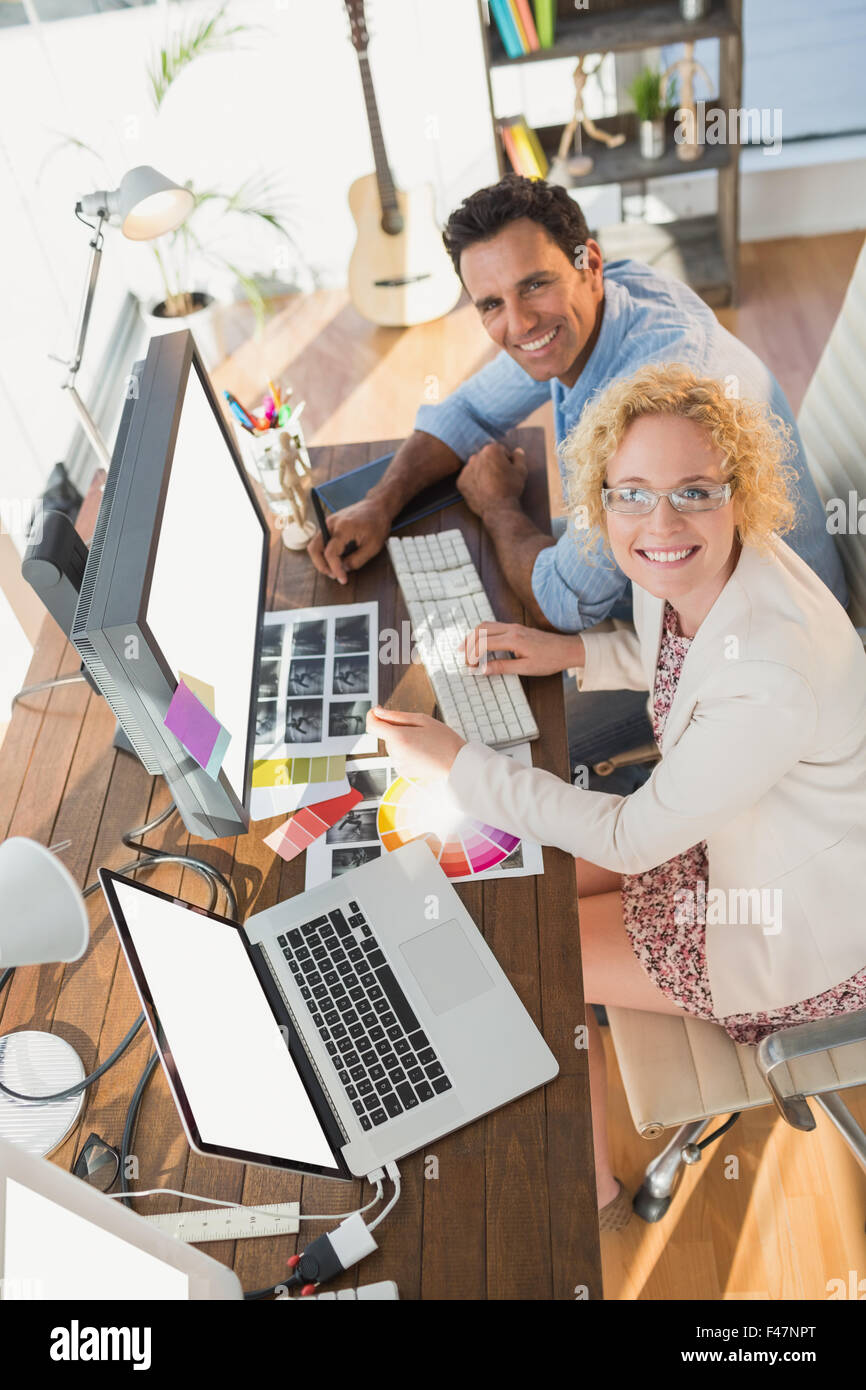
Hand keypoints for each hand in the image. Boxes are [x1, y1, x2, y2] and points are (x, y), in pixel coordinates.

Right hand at [307, 497, 390, 582]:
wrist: (377, 506)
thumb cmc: (377, 523)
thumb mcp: (372, 547)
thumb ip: (357, 560)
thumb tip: (343, 569)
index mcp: (343, 528)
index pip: (330, 553)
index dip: (335, 569)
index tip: (342, 579)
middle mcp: (331, 524)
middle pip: (314, 548)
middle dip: (321, 565)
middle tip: (333, 575)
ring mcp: (329, 523)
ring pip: (315, 545)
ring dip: (321, 559)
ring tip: (335, 568)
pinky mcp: (330, 524)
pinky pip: (321, 541)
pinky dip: (324, 552)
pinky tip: (336, 558)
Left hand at [366, 707, 465, 781]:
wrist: (457, 763)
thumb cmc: (444, 741)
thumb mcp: (422, 720)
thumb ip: (396, 716)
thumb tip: (378, 712)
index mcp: (399, 738)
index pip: (372, 725)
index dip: (372, 715)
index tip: (378, 711)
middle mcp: (396, 753)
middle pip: (385, 734)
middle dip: (396, 728)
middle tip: (418, 729)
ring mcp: (398, 764)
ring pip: (392, 745)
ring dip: (401, 740)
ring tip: (423, 742)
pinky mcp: (402, 771)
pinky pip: (398, 755)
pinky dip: (405, 751)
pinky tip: (421, 751)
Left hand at [456, 442, 526, 517]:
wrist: (498, 509)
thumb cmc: (510, 488)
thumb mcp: (521, 471)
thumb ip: (519, 457)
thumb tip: (517, 450)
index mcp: (491, 450)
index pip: (500, 450)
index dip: (507, 460)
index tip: (509, 471)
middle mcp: (476, 456)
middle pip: (486, 458)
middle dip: (493, 465)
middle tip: (500, 479)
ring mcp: (466, 469)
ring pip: (476, 467)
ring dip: (483, 472)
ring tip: (491, 486)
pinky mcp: (460, 482)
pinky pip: (469, 479)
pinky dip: (474, 483)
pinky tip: (483, 490)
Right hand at [463, 621, 584, 676]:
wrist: (567, 649)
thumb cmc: (550, 660)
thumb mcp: (526, 668)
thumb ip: (502, 667)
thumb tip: (483, 670)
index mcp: (513, 639)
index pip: (484, 643)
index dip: (473, 655)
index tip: (470, 667)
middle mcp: (511, 629)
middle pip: (481, 630)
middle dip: (468, 643)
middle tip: (463, 658)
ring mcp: (513, 627)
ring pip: (486, 625)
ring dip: (473, 636)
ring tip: (466, 649)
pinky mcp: (516, 628)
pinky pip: (493, 626)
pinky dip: (482, 633)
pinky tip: (481, 643)